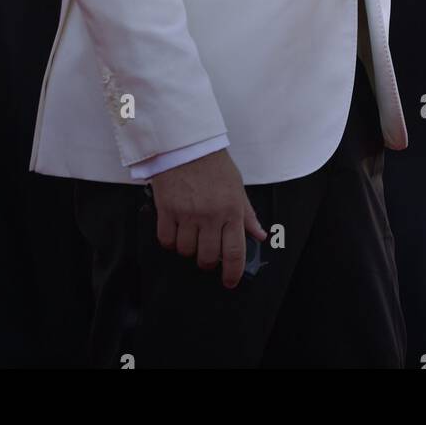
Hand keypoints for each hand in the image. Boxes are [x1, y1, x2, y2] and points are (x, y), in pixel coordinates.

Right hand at [150, 148, 265, 288]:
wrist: (187, 143)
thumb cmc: (213, 163)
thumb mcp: (237, 187)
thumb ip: (247, 214)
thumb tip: (259, 235)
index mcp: (231, 210)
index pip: (234, 252)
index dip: (232, 273)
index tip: (229, 281)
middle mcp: (211, 215)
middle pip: (207, 257)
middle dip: (207, 261)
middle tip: (206, 253)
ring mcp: (188, 213)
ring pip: (185, 251)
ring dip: (188, 248)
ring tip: (190, 235)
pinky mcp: (167, 210)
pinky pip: (166, 239)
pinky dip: (170, 241)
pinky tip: (174, 231)